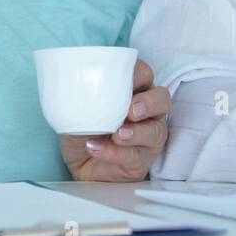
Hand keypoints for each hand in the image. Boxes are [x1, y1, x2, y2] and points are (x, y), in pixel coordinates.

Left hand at [59, 60, 169, 181]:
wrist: (80, 161)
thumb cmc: (85, 128)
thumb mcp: (79, 108)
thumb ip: (83, 96)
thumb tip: (74, 86)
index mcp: (134, 91)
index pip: (144, 74)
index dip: (137, 74)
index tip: (120, 79)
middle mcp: (148, 111)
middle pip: (162, 99)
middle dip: (148, 103)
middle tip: (131, 111)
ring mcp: (149, 136)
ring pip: (155, 131)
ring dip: (135, 132)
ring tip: (117, 134)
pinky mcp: (142, 159)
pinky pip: (133, 155)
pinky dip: (114, 152)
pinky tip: (96, 148)